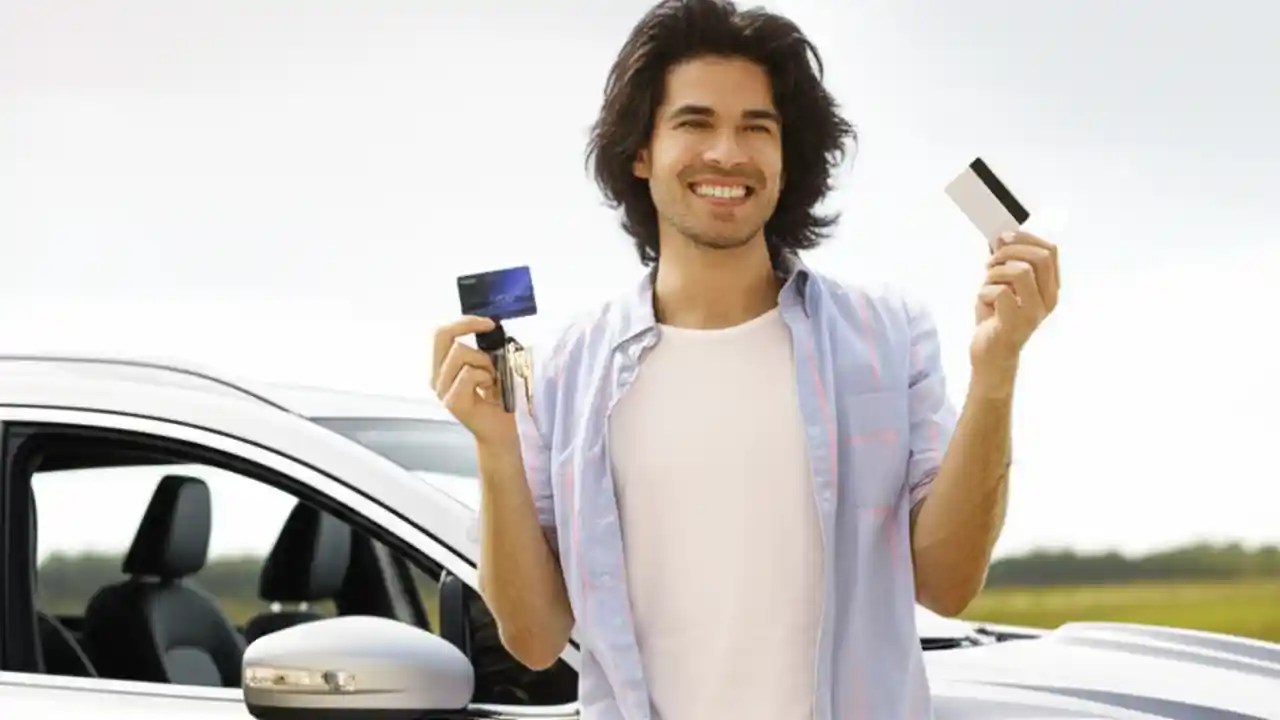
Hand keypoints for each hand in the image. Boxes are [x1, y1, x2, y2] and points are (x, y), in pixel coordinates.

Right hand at [431, 316, 516, 445]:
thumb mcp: (487, 367)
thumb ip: (480, 349)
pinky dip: (486, 376)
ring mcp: (442, 390)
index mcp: (441, 368)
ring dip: (484, 361)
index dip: (462, 321)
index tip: (487, 322)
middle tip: (490, 329)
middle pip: (442, 337)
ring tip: (492, 377)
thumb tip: (488, 324)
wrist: (499, 430)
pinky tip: (490, 389)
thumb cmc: (495, 398)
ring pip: (460, 353)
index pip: (439, 334)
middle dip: (468, 328)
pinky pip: (470, 373)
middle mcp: (436, 378)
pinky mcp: (453, 401)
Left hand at [970, 230, 1060, 390]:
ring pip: (1021, 271)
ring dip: (995, 272)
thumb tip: (1001, 236)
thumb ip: (1006, 262)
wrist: (991, 353)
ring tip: (987, 283)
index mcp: (1049, 288)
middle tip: (991, 261)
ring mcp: (1033, 312)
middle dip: (1009, 251)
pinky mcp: (1015, 323)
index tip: (1004, 237)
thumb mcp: (1003, 284)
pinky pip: (1001, 292)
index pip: (1050, 251)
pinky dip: (985, 291)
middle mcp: (1047, 300)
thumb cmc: (997, 317)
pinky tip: (984, 302)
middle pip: (1040, 257)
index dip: (1025, 238)